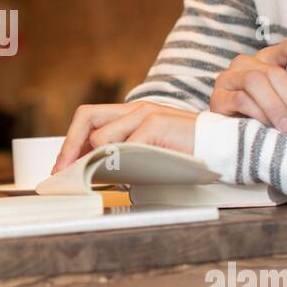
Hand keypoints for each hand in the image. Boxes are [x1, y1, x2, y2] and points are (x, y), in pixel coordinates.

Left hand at [52, 101, 198, 172]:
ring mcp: (145, 115)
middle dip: (69, 146)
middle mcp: (136, 109)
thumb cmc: (189, 151)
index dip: (71, 141)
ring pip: (101, 137)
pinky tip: (115, 176)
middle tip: (63, 170)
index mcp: (132, 112)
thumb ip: (125, 153)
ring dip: (93, 160)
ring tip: (91, 177)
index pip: (89, 118)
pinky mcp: (155, 125)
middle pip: (86, 117)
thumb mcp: (151, 149)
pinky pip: (124, 146)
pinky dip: (115, 162)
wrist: (224, 145)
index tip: (62, 165)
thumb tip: (94, 170)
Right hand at [210, 38, 286, 131]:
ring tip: (285, 128)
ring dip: (274, 107)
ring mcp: (229, 78)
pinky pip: (240, 98)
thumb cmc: (264, 117)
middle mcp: (246, 63)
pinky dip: (257, 113)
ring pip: (255, 81)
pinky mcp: (218, 97)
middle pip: (274, 72)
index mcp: (268, 60)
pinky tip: (264, 127)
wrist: (232, 136)